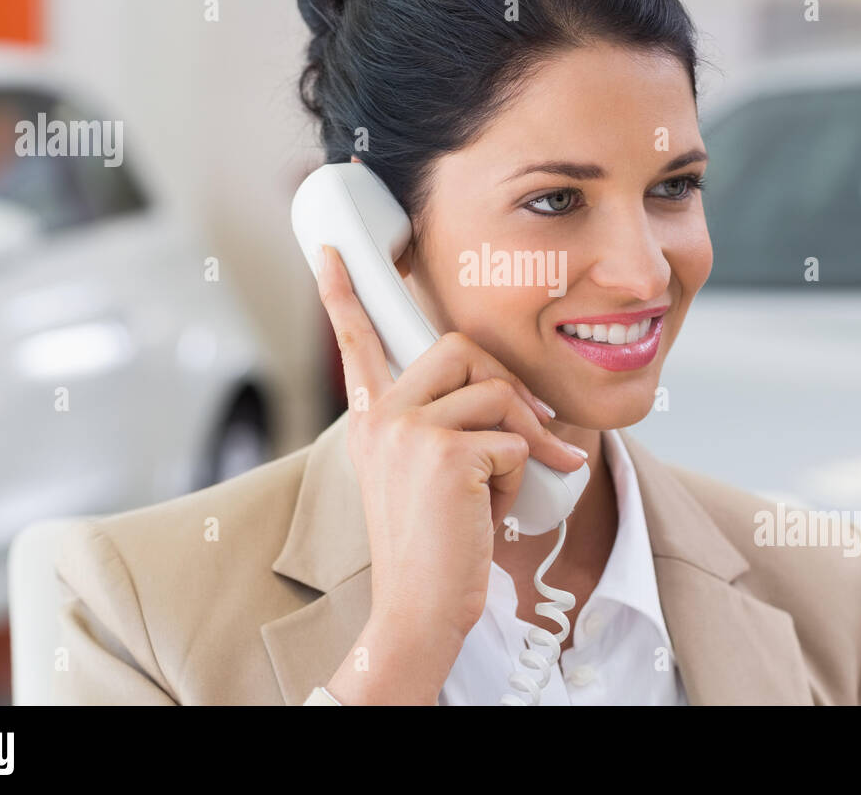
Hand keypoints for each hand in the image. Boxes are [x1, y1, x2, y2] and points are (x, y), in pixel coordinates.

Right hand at [315, 245, 586, 702]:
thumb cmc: (436, 545)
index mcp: (372, 419)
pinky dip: (521, 474)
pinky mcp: (443, 453)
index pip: (357, 341)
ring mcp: (408, 431)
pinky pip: (513, 438)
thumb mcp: (430, 476)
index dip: (345, 292)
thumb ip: (450, 426)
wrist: (419, 609)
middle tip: (528, 431)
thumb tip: (513, 398)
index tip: (332, 249)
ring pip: (496, 393)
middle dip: (505, 386)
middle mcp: (382, 417)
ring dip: (521, 441)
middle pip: (461, 348)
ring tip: (503, 487)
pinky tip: (494, 508)